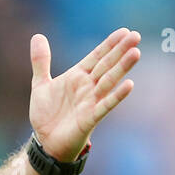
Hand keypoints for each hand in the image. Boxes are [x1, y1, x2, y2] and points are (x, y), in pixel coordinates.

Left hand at [29, 28, 140, 160]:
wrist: (45, 142)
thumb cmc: (47, 115)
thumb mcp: (40, 84)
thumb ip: (41, 61)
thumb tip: (37, 36)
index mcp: (78, 76)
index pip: (97, 56)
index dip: (109, 44)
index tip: (124, 31)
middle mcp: (87, 87)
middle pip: (106, 65)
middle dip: (120, 51)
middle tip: (136, 35)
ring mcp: (90, 102)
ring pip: (109, 81)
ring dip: (122, 68)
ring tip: (136, 53)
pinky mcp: (90, 118)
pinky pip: (105, 105)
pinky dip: (116, 96)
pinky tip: (129, 84)